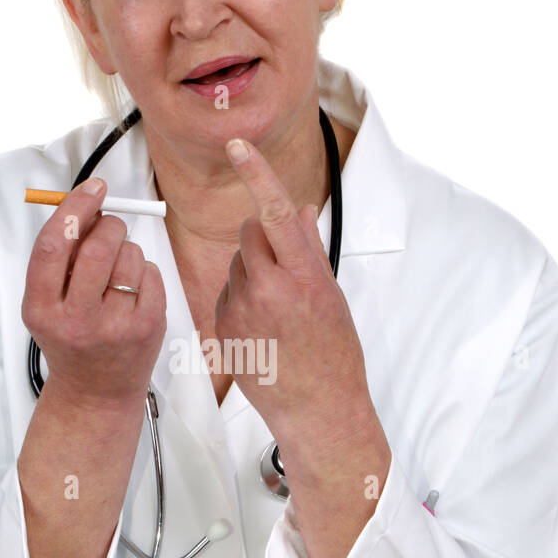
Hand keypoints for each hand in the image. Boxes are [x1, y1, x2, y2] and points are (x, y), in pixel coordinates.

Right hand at [21, 178, 166, 409]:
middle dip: (107, 225)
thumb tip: (88, 202)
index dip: (74, 208)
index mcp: (42, 309)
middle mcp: (76, 320)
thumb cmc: (71, 338)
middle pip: (97, 246)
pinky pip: (150, 272)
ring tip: (116, 274)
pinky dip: (143, 271)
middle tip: (108, 229)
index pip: (54, 245)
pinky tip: (132, 293)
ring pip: (128, 255)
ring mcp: (115, 326)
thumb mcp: (47, 304)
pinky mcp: (147, 327)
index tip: (92, 188)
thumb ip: (60, 258)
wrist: (96, 392)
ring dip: (125, 250)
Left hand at [214, 138, 372, 446]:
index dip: (255, 174)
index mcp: (303, 278)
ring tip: (278, 311)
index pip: (273, 212)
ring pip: (237, 264)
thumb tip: (295, 208)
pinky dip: (241, 299)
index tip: (237, 146)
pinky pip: (226, 292)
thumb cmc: (334, 356)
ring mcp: (241, 310)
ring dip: (253, 273)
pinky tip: (263, 327)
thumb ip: (309, 249)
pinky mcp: (222, 327)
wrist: (318, 411)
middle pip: (249, 234)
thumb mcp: (332, 296)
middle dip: (264, 242)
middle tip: (287, 272)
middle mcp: (268, 290)